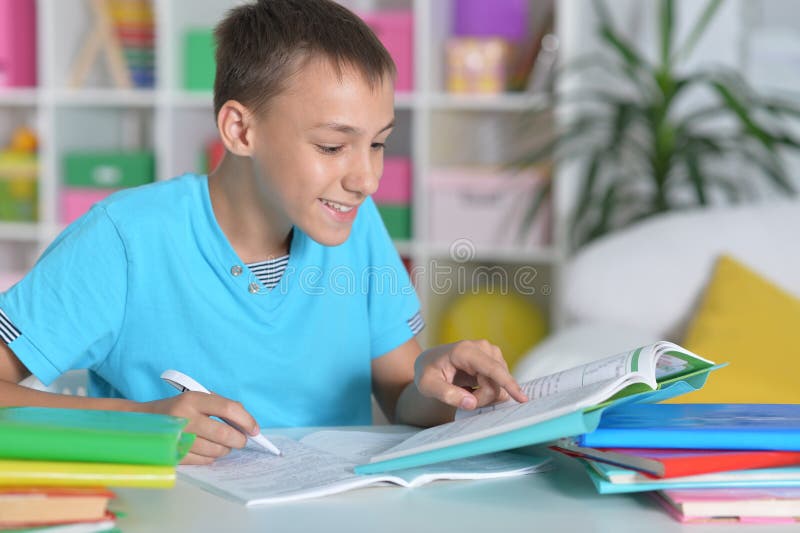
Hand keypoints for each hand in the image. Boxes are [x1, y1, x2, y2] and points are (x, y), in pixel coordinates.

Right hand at [142, 392, 258, 464]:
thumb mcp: (196, 399)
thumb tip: (247, 424)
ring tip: (223, 445)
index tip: (255, 429)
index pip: (228, 408)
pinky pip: (203, 461)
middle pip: (224, 434)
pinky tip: (208, 450)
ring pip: (215, 451)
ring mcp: (177, 437)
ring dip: (225, 450)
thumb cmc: (177, 408)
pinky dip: (211, 458)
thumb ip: (221, 407)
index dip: (246, 420)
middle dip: (239, 440)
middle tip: (241, 441)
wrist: (141, 420)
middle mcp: (185, 417)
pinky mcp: (173, 454)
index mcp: (193, 399)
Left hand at [414, 340, 527, 410]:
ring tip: (465, 392)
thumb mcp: (428, 385)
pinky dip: (487, 392)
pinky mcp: (494, 360)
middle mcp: (482, 348)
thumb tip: (471, 403)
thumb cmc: (427, 372)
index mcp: (465, 351)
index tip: (521, 398)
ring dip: (484, 395)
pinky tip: (474, 389)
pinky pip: (499, 384)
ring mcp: (490, 353)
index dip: (508, 384)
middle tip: (462, 399)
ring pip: (499, 385)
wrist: (429, 362)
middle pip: (496, 382)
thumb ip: (447, 394)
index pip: (493, 368)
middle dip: (482, 398)